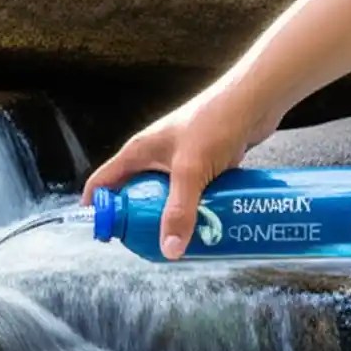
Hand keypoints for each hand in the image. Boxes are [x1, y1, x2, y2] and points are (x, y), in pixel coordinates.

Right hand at [81, 83, 281, 259]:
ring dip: (172, 218)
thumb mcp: (190, 170)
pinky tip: (207, 224)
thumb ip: (179, 211)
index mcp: (137, 152)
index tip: (104, 237)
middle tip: (146, 246)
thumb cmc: (215, 122)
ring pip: (166, 197)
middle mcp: (153, 156)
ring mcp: (179, 160)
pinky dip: (196, 209)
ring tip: (180, 242)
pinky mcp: (203, 165)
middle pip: (134, 195)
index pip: (102, 182)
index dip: (97, 209)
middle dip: (138, 220)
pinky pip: (192, 194)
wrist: (254, 100)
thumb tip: (170, 251)